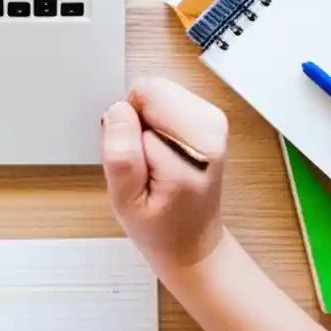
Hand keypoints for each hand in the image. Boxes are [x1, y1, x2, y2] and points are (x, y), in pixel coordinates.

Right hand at [101, 77, 227, 272]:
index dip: (125, 128)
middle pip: (151, 88)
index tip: (135, 161)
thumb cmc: (160, 226)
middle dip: (136, 120)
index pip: (142, 99)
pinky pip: (165, 100)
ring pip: (156, 92)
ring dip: (145, 123)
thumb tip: (118, 110)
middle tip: (143, 160)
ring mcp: (213, 119)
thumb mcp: (126, 202)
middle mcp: (211, 126)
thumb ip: (121, 156)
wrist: (192, 241)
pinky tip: (162, 153)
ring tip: (154, 159)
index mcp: (194, 147)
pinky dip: (155, 122)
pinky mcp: (208, 118)